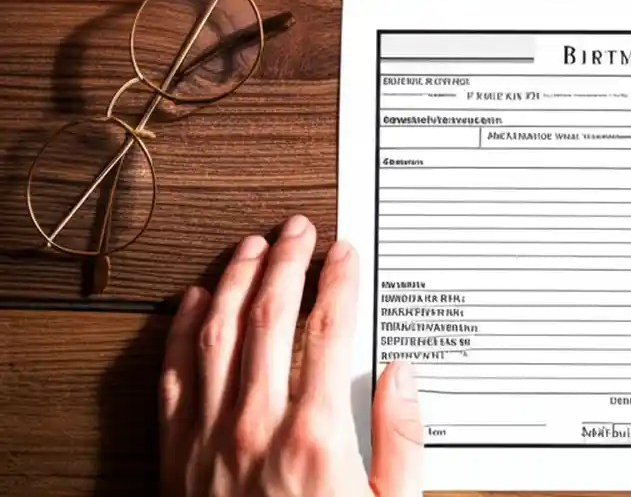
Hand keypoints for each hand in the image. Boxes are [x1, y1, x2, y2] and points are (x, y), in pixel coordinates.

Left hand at [159, 215, 421, 495]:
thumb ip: (401, 441)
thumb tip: (400, 377)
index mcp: (315, 437)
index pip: (328, 330)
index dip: (337, 280)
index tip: (344, 254)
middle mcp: (256, 426)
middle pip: (270, 316)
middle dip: (285, 261)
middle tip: (297, 229)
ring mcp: (209, 438)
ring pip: (217, 333)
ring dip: (234, 280)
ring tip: (250, 247)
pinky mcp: (176, 455)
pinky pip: (173, 375)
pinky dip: (181, 330)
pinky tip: (196, 302)